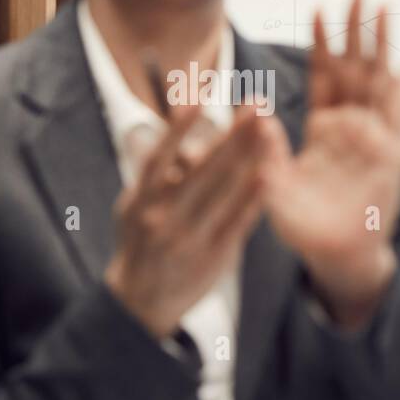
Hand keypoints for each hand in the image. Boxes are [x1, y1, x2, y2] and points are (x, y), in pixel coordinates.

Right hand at [104, 99, 277, 339]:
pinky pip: (237, 221)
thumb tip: (174, 137)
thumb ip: (152, 176)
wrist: (140, 301)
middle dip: (232, 134)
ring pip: (223, 192)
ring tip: (269, 127)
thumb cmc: (140, 243)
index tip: (199, 97)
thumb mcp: (131, 208)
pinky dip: (253, 197)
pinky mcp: (214, 255)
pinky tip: (269, 173)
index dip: (179, 127)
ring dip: (249, 156)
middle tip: (256, 104)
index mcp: (141, 201)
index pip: (160, 157)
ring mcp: (189, 237)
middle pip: (202, 169)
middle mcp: (163, 217)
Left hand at [263, 0, 399, 328]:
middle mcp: (352, 127)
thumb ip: (265, 151)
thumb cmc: (303, 222)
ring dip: (380, 46)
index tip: (319, 8)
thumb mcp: (273, 183)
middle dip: (358, 31)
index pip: (324, 76)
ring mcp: (374, 138)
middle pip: (356, 68)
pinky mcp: (389, 155)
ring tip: (382, 8)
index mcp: (324, 128)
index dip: (323, 44)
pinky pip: (396, 116)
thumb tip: (251, 114)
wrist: (335, 255)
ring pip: (378, 81)